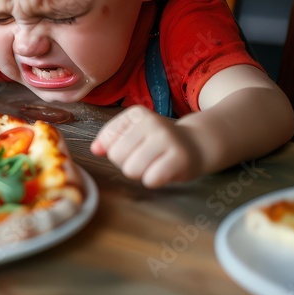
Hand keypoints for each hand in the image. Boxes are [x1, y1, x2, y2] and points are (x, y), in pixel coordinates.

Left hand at [90, 106, 204, 187]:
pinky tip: (165, 170)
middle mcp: (151, 122)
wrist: (198, 144)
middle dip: (127, 163)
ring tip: (155, 163)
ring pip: (131, 170)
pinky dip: (154, 180)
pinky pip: (150, 180)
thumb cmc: (159, 141)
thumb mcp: (134, 132)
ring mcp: (166, 139)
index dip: (117, 150)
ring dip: (141, 173)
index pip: (107, 140)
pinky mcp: (179, 158)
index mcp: (136, 114)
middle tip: (145, 157)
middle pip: (116, 156)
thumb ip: (111, 139)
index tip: (135, 146)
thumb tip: (95, 149)